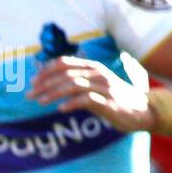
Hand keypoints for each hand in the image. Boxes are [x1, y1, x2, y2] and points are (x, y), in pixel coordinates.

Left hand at [27, 57, 154, 131]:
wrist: (142, 110)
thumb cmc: (112, 97)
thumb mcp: (93, 85)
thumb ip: (75, 81)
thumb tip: (46, 83)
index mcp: (92, 67)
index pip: (64, 62)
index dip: (45, 71)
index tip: (32, 82)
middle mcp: (98, 74)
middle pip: (65, 74)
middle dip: (44, 84)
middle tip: (29, 95)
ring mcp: (104, 88)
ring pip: (73, 85)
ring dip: (53, 93)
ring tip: (40, 101)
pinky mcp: (109, 103)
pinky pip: (87, 100)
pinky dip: (71, 103)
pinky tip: (60, 109)